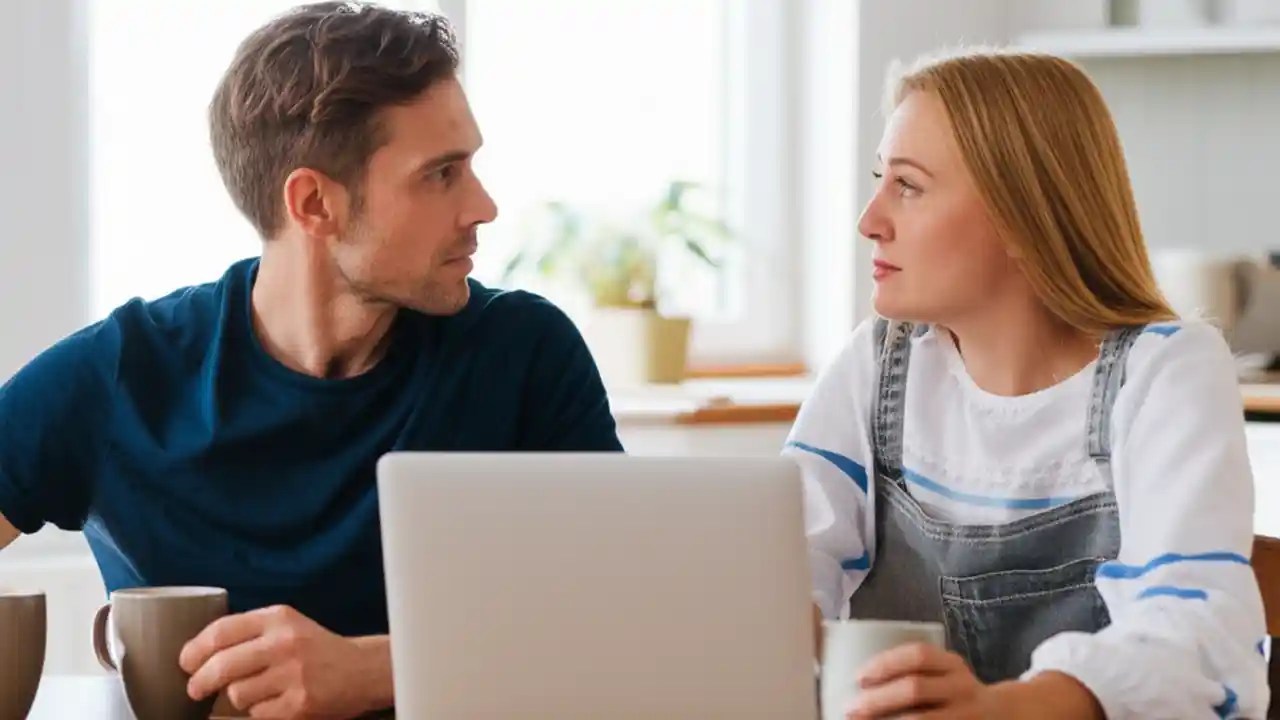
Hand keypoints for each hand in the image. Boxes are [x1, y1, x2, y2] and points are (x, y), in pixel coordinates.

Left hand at [179, 605, 389, 718]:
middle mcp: (285, 643)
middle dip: (200, 681)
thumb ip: (250, 631)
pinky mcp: (299, 704)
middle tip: (195, 688)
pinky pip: (257, 714)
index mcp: (278, 618)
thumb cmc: (317, 649)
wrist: (362, 670)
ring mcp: (293, 674)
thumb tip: (199, 652)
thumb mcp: (287, 625)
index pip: (221, 631)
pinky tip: (274, 703)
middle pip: (221, 666)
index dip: (195, 650)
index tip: (186, 662)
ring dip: (237, 698)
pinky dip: (259, 712)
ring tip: (255, 692)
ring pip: (236, 694)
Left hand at [845, 642, 992, 718]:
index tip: (858, 678)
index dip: (885, 665)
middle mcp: (962, 687)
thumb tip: (860, 682)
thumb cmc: (955, 692)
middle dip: (878, 700)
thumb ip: (915, 672)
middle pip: (915, 689)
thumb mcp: (945, 673)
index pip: (917, 656)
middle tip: (851, 709)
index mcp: (952, 664)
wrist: (1005, 714)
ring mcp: (967, 715)